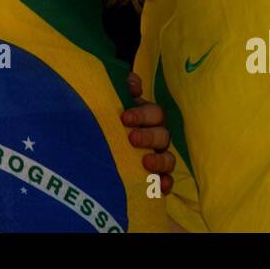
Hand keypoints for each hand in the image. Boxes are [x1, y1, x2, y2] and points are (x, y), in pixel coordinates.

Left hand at [122, 71, 174, 193]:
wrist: (100, 142)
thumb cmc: (110, 119)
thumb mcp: (114, 103)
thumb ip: (123, 90)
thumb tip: (132, 81)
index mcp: (149, 118)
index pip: (154, 113)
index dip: (142, 114)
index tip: (124, 118)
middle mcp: (157, 136)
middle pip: (163, 135)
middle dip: (149, 136)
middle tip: (132, 138)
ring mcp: (159, 157)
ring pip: (169, 158)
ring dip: (160, 160)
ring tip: (145, 162)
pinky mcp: (156, 177)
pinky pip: (167, 181)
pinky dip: (166, 183)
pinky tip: (160, 187)